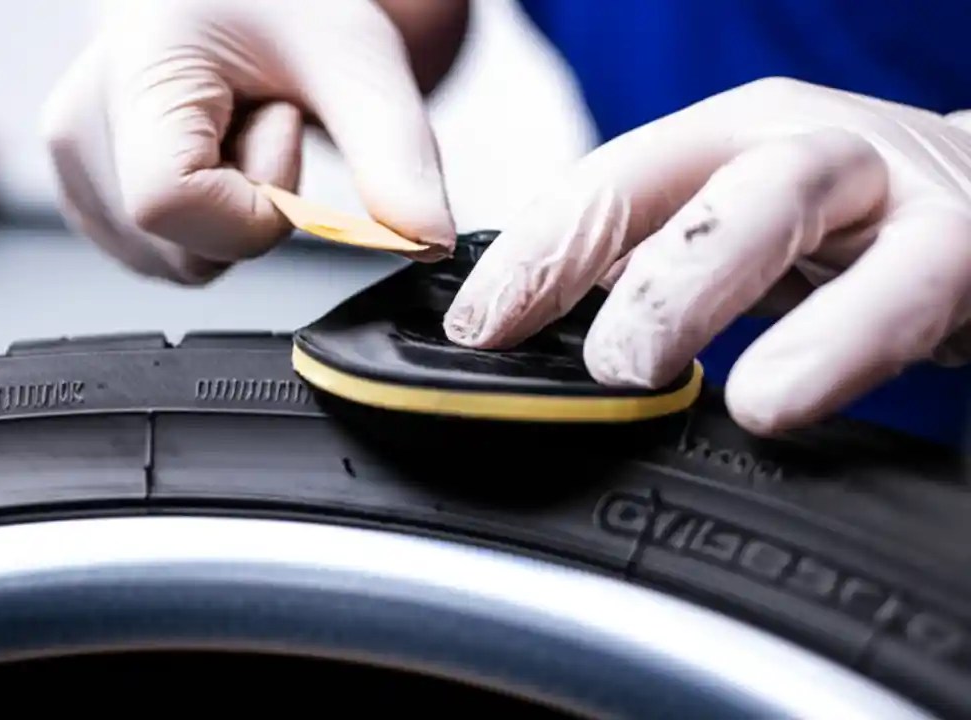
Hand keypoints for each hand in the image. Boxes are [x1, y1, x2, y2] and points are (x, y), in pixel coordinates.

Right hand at [39, 0, 455, 284]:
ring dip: (230, 220)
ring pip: (174, 265)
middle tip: (266, 117)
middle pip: (181, 250)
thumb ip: (394, 155)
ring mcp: (72, 162)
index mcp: (135, 71)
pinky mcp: (84, 189)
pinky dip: (205, 225)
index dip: (252, 200)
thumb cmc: (287, 1)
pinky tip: (211, 151)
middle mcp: (79, 122)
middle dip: (252, 208)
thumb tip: (428, 243)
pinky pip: (160, 255)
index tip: (284, 127)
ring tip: (236, 127)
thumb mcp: (356, 61)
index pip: (171, 204)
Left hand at [443, 77, 970, 435]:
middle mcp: (796, 145)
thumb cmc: (842, 227)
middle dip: (633, 271)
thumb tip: (519, 335)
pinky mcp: (965, 242)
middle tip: (603, 362)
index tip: (478, 329)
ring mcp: (884, 184)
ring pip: (787, 208)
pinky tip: (782, 397)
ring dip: (713, 289)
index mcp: (724, 141)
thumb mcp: (728, 233)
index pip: (608, 185)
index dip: (537, 255)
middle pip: (695, 183)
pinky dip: (840, 342)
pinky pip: (907, 286)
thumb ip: (643, 269)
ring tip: (666, 373)